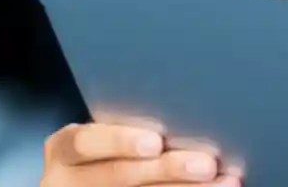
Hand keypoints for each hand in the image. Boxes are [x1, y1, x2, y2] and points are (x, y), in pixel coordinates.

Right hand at [40, 122, 242, 186]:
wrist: (84, 180)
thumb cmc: (104, 147)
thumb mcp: (101, 133)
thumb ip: (127, 124)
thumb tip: (186, 108)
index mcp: (64, 150)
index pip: (85, 143)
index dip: (120, 141)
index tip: (155, 142)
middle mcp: (66, 180)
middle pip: (116, 176)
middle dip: (166, 170)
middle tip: (206, 164)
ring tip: (224, 183)